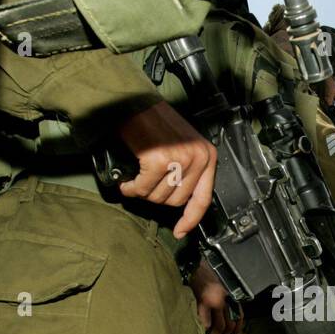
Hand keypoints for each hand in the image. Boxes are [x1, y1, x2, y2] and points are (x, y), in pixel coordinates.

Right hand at [116, 102, 217, 238]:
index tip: (180, 231)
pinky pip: (143, 189)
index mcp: (208, 156)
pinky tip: (126, 181)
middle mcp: (198, 158)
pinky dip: (131, 188)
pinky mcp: (159, 161)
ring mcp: (179, 160)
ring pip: (159, 197)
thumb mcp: (183, 145)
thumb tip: (179, 202)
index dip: (190, 219)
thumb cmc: (154, 122)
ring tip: (135, 180)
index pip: (203, 199)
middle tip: (144, 185)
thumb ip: (187, 170)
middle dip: (157, 198)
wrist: (133, 102)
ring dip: (142, 192)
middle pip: (176, 201)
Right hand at [189, 259, 239, 333]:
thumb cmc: (205, 274)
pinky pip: (206, 321)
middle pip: (230, 324)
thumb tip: (224, 316)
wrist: (194, 265)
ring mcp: (214, 301)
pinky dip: (204, 328)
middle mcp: (225, 298)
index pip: (239, 316)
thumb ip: (224, 300)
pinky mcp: (202, 302)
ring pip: (219, 326)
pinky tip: (202, 330)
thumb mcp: (220, 287)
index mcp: (230, 295)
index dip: (237, 329)